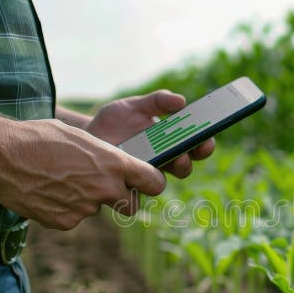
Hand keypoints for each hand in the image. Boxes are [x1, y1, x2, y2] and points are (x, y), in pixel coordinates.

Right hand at [0, 119, 165, 229]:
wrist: (0, 156)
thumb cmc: (39, 137)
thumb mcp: (78, 137)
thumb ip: (102, 156)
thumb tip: (112, 165)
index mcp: (113, 163)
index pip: (153, 181)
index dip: (152, 183)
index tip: (148, 182)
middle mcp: (104, 189)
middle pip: (131, 205)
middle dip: (121, 199)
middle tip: (103, 187)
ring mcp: (85, 208)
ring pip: (96, 208)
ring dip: (85, 199)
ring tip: (58, 180)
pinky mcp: (65, 222)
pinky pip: (72, 217)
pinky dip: (64, 208)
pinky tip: (46, 191)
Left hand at [84, 90, 214, 177]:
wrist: (87, 136)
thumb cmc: (114, 121)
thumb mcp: (134, 105)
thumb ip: (156, 101)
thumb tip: (181, 101)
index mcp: (169, 142)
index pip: (194, 146)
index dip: (205, 145)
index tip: (207, 139)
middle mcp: (161, 161)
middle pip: (185, 167)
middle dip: (189, 161)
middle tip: (186, 153)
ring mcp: (144, 175)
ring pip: (163, 182)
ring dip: (165, 174)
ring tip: (163, 162)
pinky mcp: (127, 185)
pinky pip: (137, 191)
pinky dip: (138, 185)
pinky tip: (134, 172)